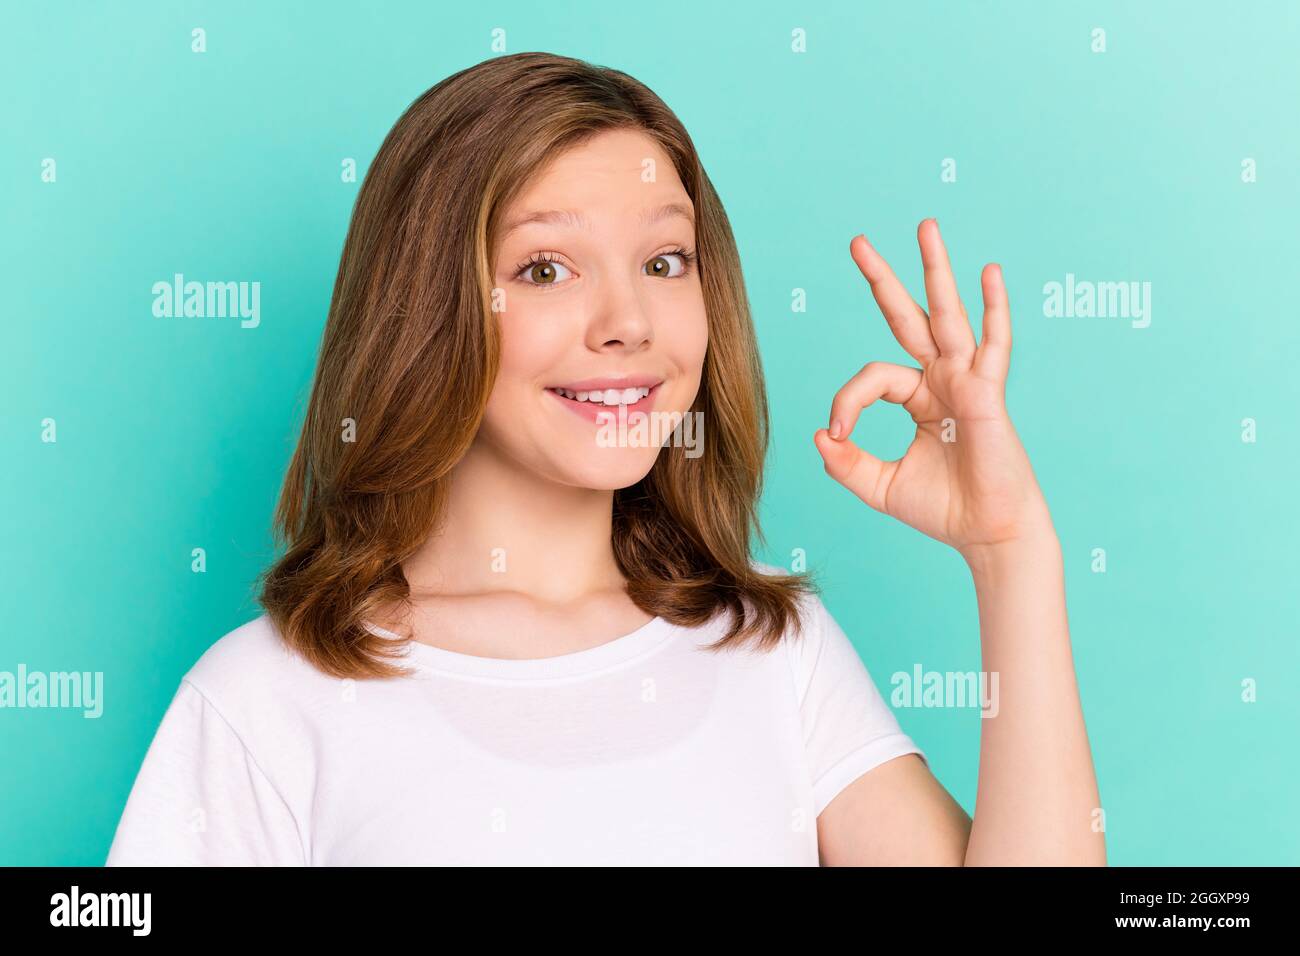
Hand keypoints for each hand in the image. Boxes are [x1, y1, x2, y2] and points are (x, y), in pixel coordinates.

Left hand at [813, 219, 1054, 562]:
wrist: (988, 535)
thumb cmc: (944, 510)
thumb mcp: (880, 486)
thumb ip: (847, 463)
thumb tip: (820, 433)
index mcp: (917, 398)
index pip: (872, 377)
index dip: (847, 400)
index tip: (837, 434)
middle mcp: (941, 380)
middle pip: (908, 318)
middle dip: (883, 279)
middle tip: (856, 241)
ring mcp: (967, 381)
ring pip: (947, 316)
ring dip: (935, 270)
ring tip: (924, 226)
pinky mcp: (988, 394)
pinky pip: (994, 345)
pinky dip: (994, 309)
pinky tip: (989, 273)